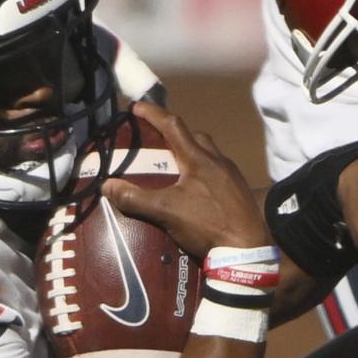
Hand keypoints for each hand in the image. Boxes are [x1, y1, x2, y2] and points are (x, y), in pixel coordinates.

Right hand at [103, 102, 272, 261]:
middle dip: (175, 133)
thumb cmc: (209, 224)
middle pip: (195, 136)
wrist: (249, 250)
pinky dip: (202, 172)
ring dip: (190, 153)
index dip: (153, 113)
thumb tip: (107, 185)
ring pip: (209, 154)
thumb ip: (136, 198)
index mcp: (200, 159)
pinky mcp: (240, 192)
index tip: (136, 106)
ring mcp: (232, 176)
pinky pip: (218, 172)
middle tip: (157, 140)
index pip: (173, 125)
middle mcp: (218, 161)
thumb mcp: (167, 211)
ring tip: (173, 166)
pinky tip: (194, 189)